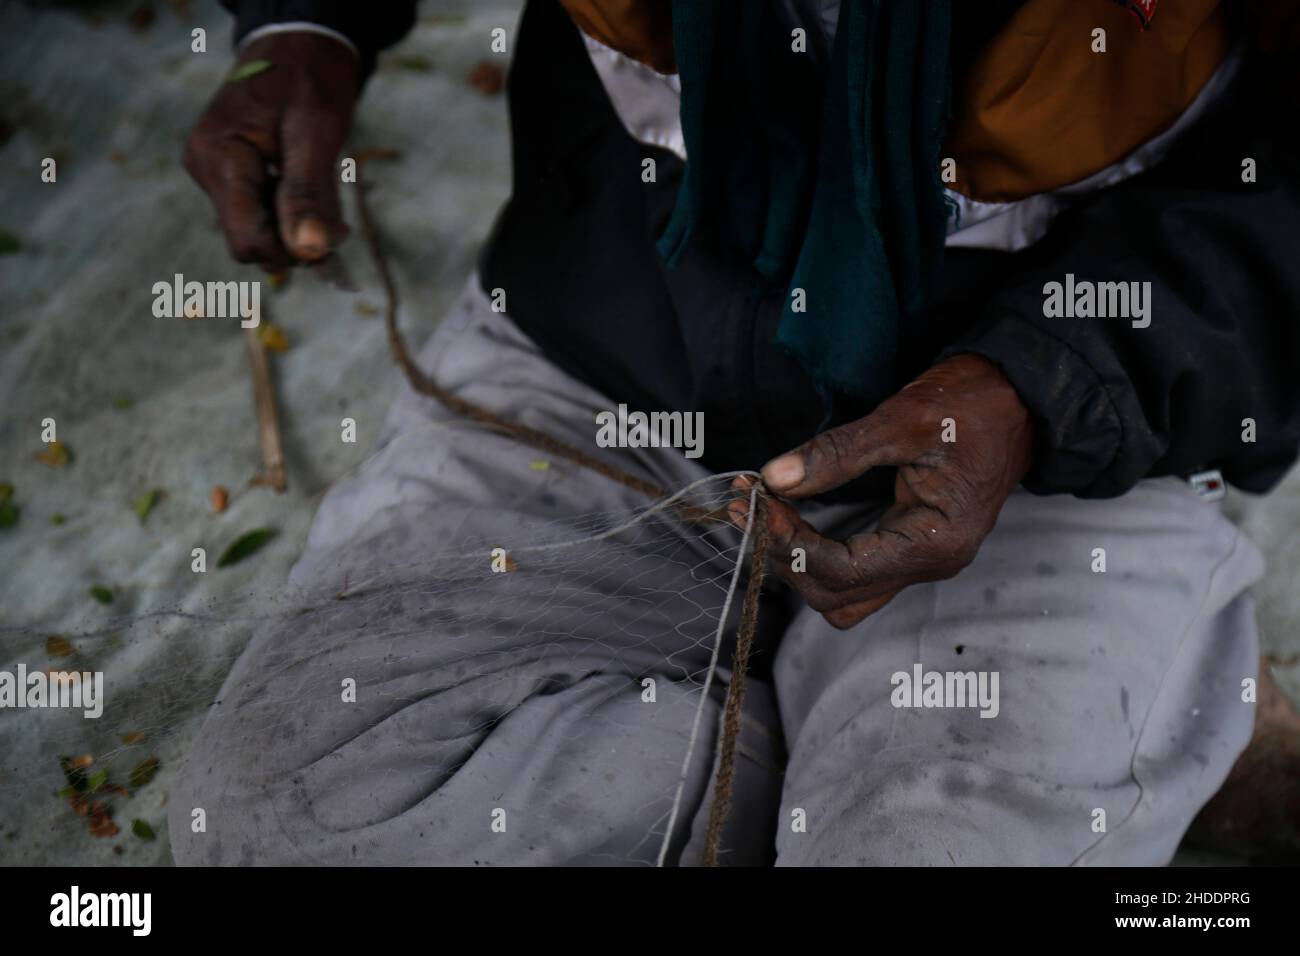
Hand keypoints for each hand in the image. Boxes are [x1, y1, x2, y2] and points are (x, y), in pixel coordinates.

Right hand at [183, 32, 359, 269]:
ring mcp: (213, 173)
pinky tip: (310, 187)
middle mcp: (205, 169)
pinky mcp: (227, 175)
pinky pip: (260, 213)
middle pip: (253, 241)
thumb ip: (309, 195)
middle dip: (298, 238)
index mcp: (218, 157)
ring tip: (326, 192)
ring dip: (298, 225)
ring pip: (259, 230)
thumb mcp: (316, 134)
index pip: (247, 241)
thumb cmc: (310, 79)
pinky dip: (291, 212)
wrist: (297, 43)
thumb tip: (310, 252)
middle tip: (340, 221)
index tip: (335, 237)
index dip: (292, 249)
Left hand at [730, 354, 1032, 628]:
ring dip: (797, 561)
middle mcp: (930, 564)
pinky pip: (854, 569)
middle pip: (835, 596)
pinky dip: (816, 550)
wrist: (1022, 395)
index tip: (755, 501)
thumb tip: (774, 477)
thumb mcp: (902, 419)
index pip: (840, 571)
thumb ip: (838, 453)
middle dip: (785, 555)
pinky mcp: (910, 544)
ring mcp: (921, 559)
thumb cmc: (973, 404)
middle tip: (750, 503)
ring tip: (763, 511)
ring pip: (843, 593)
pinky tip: (790, 513)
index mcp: (935, 544)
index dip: (788, 542)